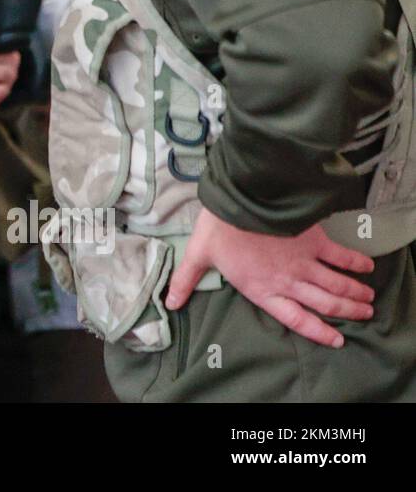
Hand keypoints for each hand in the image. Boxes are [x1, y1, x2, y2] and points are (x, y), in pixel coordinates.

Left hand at [166, 208, 375, 347]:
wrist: (243, 198)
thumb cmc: (219, 227)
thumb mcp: (197, 255)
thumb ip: (186, 281)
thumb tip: (170, 303)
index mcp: (262, 289)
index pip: (295, 319)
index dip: (318, 331)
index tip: (337, 340)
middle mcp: (288, 281)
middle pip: (325, 304)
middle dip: (347, 312)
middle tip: (364, 315)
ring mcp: (305, 262)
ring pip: (337, 285)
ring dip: (355, 294)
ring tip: (368, 301)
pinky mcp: (315, 241)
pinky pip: (342, 256)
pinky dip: (357, 263)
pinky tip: (368, 268)